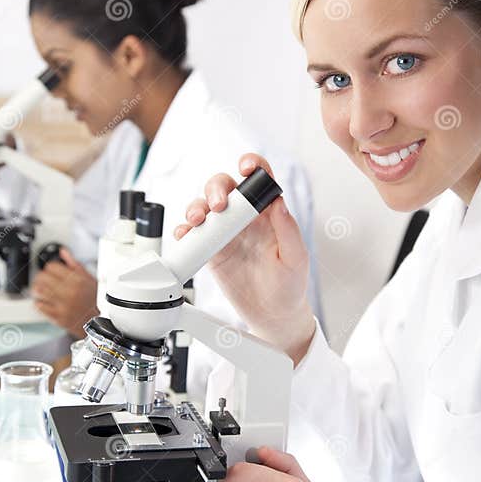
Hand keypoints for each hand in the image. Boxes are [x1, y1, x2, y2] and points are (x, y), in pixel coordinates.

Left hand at [31, 247, 98, 336]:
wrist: (98, 321)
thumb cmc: (94, 300)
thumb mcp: (89, 278)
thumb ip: (74, 264)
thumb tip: (63, 252)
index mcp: (77, 280)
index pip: (52, 266)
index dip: (51, 267)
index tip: (52, 270)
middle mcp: (69, 291)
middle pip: (42, 277)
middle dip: (42, 276)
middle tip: (45, 279)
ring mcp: (62, 304)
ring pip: (39, 290)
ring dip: (38, 288)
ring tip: (44, 289)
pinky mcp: (57, 316)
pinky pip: (39, 305)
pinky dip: (39, 302)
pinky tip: (45, 300)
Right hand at [174, 153, 315, 364]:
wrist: (272, 316)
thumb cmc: (289, 285)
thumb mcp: (296, 258)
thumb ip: (288, 230)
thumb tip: (278, 203)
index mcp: (268, 213)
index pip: (259, 178)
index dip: (252, 165)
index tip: (246, 167)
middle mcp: (244, 218)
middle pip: (224, 187)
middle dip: (217, 188)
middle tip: (219, 206)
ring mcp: (224, 233)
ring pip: (205, 206)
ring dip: (197, 206)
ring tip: (198, 219)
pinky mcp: (210, 251)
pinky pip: (192, 234)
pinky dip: (184, 230)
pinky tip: (186, 234)